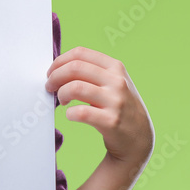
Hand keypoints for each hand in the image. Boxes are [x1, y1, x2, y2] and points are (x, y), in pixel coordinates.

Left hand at [45, 46, 154, 167]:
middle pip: (74, 67)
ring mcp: (115, 101)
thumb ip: (91, 70)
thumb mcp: (113, 81)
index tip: (51, 72)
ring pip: (75, 87)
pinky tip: (71, 115)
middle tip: (50, 86)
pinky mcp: (111, 121)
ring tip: (62, 101)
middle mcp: (117, 81)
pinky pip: (81, 112)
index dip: (59, 61)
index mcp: (115, 67)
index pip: (80, 53)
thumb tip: (57, 67)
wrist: (140, 136)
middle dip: (55, 76)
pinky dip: (70, 113)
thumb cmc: (119, 105)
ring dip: (61, 94)